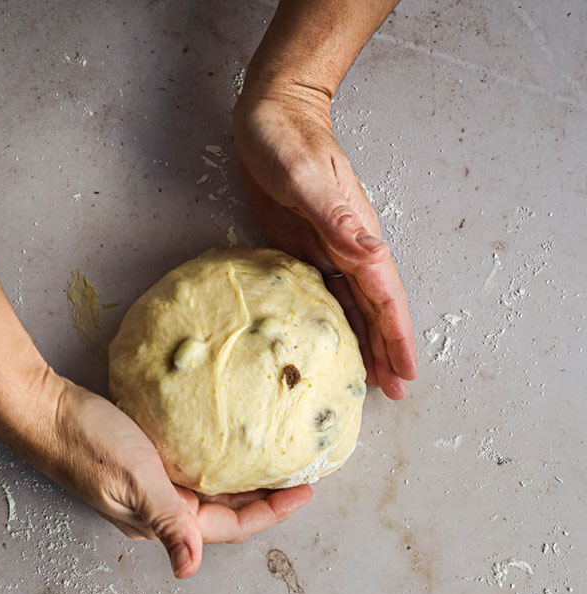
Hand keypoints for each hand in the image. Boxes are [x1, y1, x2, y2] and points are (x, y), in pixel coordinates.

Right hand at [44, 378, 310, 578]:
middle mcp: (161, 510)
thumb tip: (189, 571)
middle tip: (300, 477)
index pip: (231, 527)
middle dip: (266, 500)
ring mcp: (154, 488)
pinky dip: (221, 463)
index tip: (304, 492)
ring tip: (277, 465)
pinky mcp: (146, 463)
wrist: (45, 410)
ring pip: (214, 492)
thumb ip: (168, 523)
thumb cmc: (86, 442)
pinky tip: (234, 448)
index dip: (271, 512)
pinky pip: (196, 470)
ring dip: (246, 482)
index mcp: (161, 520)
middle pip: (227, 513)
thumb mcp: (136, 480)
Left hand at [233, 88, 416, 398]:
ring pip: (354, 308)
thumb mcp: (306, 176)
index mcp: (355, 236)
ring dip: (367, 343)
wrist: (272, 114)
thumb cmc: (287, 139)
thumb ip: (337, 216)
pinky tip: (336, 343)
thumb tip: (374, 250)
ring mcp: (329, 251)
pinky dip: (337, 323)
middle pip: (376, 310)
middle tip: (397, 393)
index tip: (407, 371)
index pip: (385, 296)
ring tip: (374, 380)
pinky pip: (328, 296)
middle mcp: (349, 249)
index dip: (398, 336)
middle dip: (389, 351)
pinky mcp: (306, 250)